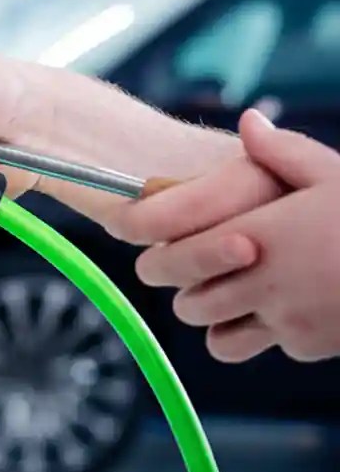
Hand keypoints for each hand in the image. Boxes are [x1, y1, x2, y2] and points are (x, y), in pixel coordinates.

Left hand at [131, 110, 339, 362]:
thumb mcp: (334, 173)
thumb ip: (282, 153)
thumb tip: (249, 125)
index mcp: (257, 233)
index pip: (168, 257)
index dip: (154, 254)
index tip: (150, 247)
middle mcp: (260, 281)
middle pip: (184, 300)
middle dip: (184, 285)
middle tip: (191, 268)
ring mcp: (283, 319)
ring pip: (214, 334)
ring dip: (218, 315)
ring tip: (235, 288)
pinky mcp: (307, 345)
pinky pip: (261, 346)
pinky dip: (262, 332)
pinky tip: (281, 304)